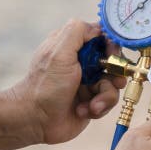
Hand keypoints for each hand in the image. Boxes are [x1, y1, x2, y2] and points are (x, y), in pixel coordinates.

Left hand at [11, 19, 125, 144]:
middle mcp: (82, 63)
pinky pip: (109, 101)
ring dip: (105, 95)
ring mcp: (88, 83)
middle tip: (115, 81)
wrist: (35, 122)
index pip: (101, 37)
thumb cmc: (44, 87)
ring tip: (93, 105)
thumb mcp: (59, 53)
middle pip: (113, 61)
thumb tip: (98, 28)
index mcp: (72, 47)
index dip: (111, 45)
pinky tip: (83, 111)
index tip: (112, 55)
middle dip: (115, 73)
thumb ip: (77, 31)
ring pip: (113, 83)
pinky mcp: (92, 101)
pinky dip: (99, 107)